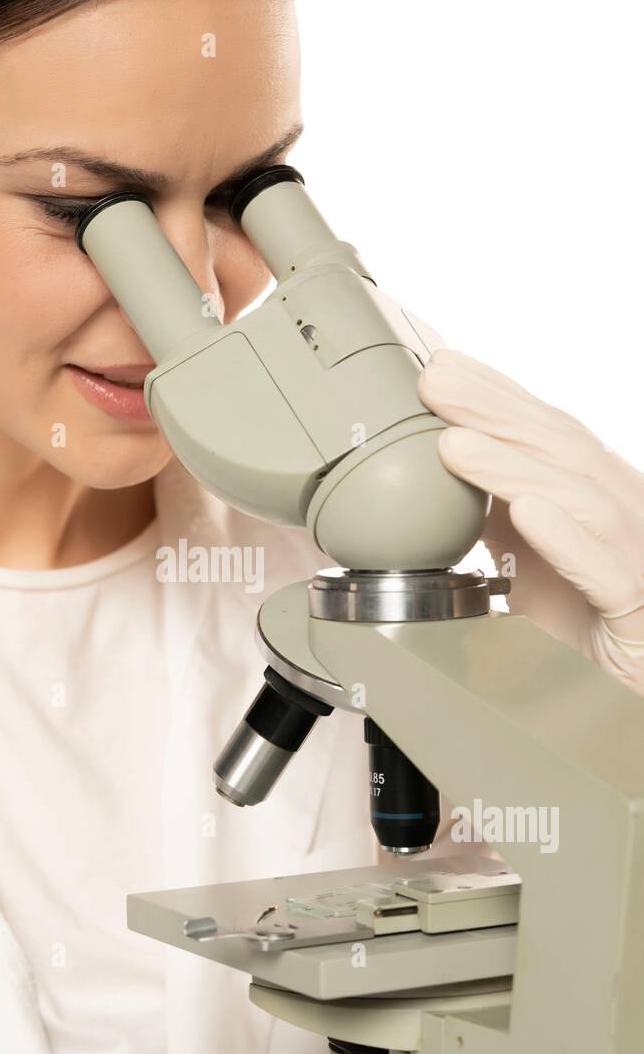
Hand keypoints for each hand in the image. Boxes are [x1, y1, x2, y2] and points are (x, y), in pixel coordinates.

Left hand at [417, 348, 643, 696]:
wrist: (626, 687)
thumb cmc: (582, 620)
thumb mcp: (523, 556)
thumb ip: (488, 516)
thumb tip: (431, 474)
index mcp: (591, 494)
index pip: (543, 432)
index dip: (495, 394)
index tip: (440, 366)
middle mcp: (618, 511)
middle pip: (556, 449)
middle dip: (492, 410)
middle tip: (434, 382)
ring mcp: (633, 554)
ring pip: (576, 498)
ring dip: (511, 467)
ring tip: (454, 445)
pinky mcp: (636, 606)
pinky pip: (604, 570)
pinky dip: (566, 538)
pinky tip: (529, 514)